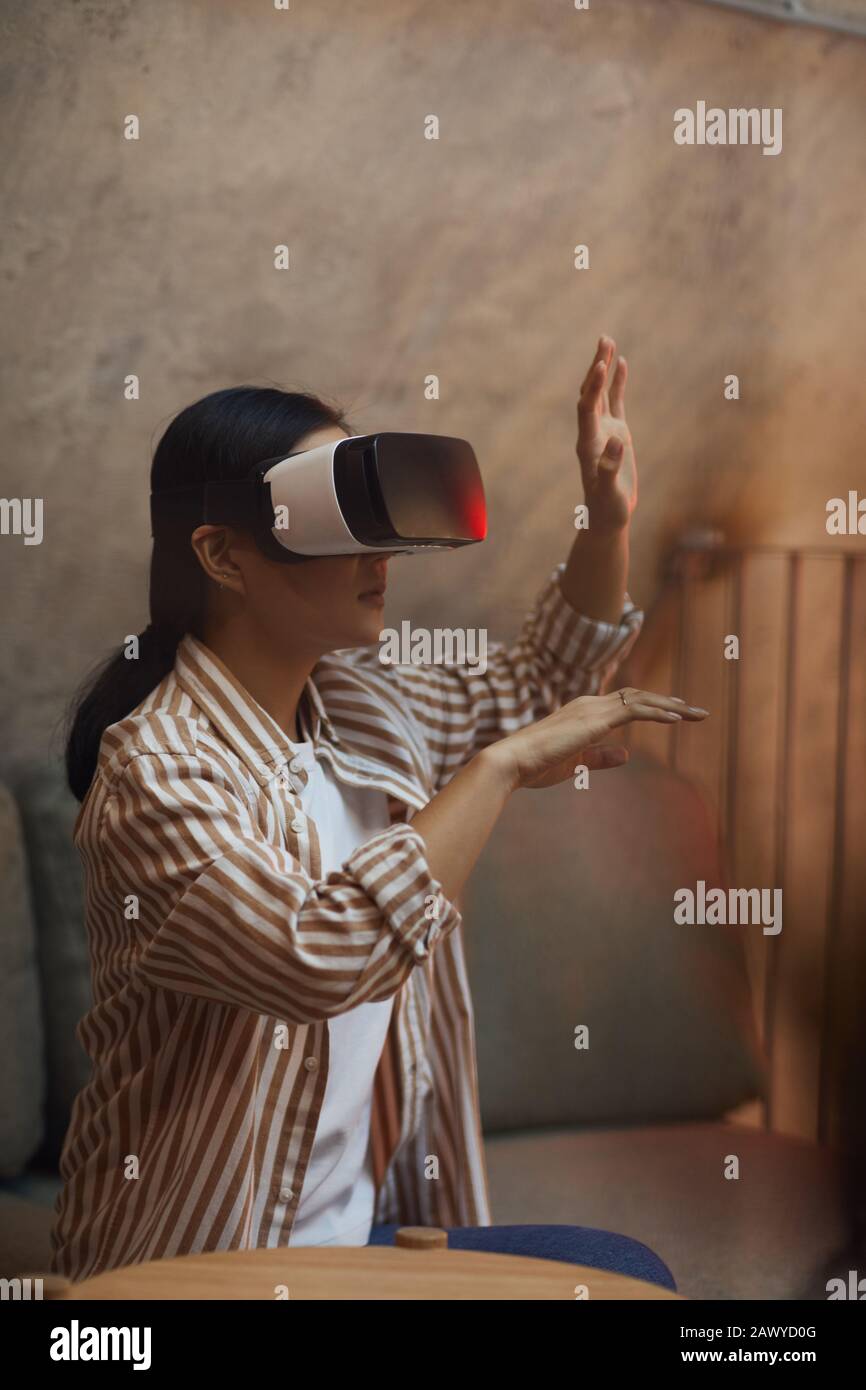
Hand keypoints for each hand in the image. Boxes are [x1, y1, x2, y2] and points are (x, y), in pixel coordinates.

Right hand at [483, 688, 708, 790]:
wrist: (513, 762)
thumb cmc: (537, 765)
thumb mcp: (577, 762)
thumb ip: (601, 756)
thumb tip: (626, 755)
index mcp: (584, 712)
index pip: (626, 703)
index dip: (653, 707)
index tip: (677, 714)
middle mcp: (590, 704)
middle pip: (639, 697)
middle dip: (670, 705)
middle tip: (697, 712)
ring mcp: (592, 709)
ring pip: (641, 701)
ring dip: (672, 708)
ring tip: (697, 715)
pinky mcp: (595, 720)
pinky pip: (634, 712)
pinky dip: (658, 714)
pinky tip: (678, 721)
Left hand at [576, 334, 636, 532]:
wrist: (607, 517)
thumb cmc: (606, 509)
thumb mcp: (609, 492)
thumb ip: (610, 469)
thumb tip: (616, 443)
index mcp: (588, 444)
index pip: (586, 408)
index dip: (592, 388)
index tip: (599, 367)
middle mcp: (592, 432)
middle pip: (589, 393)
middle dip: (596, 367)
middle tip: (603, 340)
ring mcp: (603, 430)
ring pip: (600, 393)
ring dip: (602, 368)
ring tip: (608, 341)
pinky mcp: (616, 433)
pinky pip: (615, 402)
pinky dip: (617, 383)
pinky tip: (621, 362)